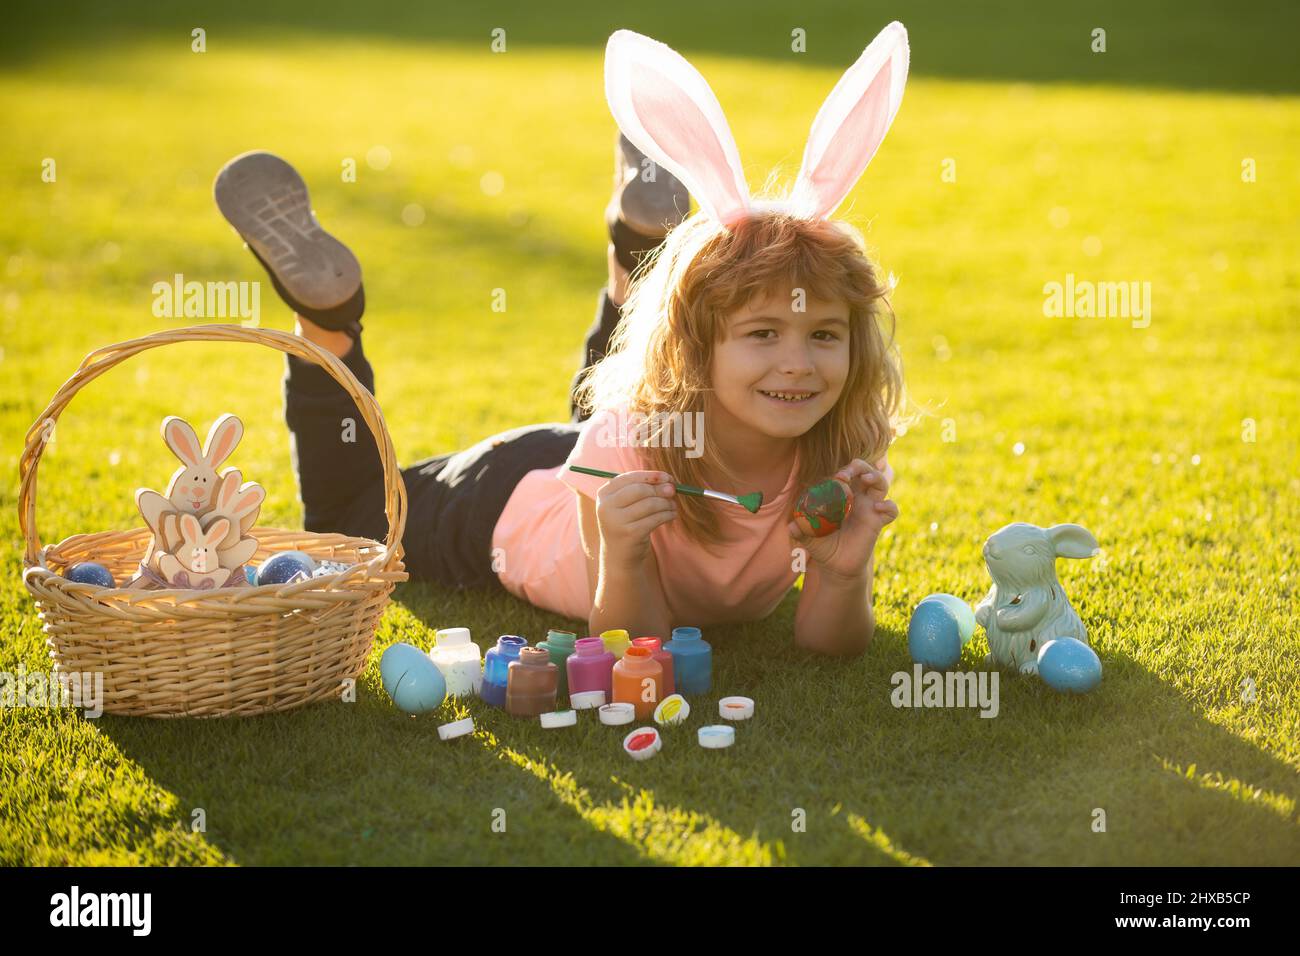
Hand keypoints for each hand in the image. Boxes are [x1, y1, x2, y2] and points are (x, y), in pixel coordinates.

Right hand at [595, 470, 676, 569]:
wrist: (619, 555)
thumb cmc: (627, 523)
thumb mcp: (627, 504)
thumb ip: (643, 489)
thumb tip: (668, 480)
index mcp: (604, 494)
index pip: (629, 477)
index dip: (651, 475)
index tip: (667, 477)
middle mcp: (606, 507)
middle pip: (641, 490)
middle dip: (660, 489)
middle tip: (673, 491)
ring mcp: (617, 521)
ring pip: (650, 504)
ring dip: (666, 503)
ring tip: (673, 506)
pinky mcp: (630, 534)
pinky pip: (656, 518)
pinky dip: (668, 515)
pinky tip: (672, 515)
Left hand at [788, 458, 898, 581]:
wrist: (836, 566)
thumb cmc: (822, 546)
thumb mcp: (809, 538)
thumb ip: (800, 530)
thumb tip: (792, 527)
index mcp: (840, 495)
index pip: (844, 474)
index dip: (841, 471)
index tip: (835, 477)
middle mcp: (856, 498)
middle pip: (864, 471)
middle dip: (858, 466)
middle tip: (846, 474)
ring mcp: (869, 508)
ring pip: (880, 484)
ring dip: (876, 476)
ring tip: (867, 479)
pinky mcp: (878, 521)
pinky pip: (891, 510)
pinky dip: (889, 506)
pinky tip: (877, 508)